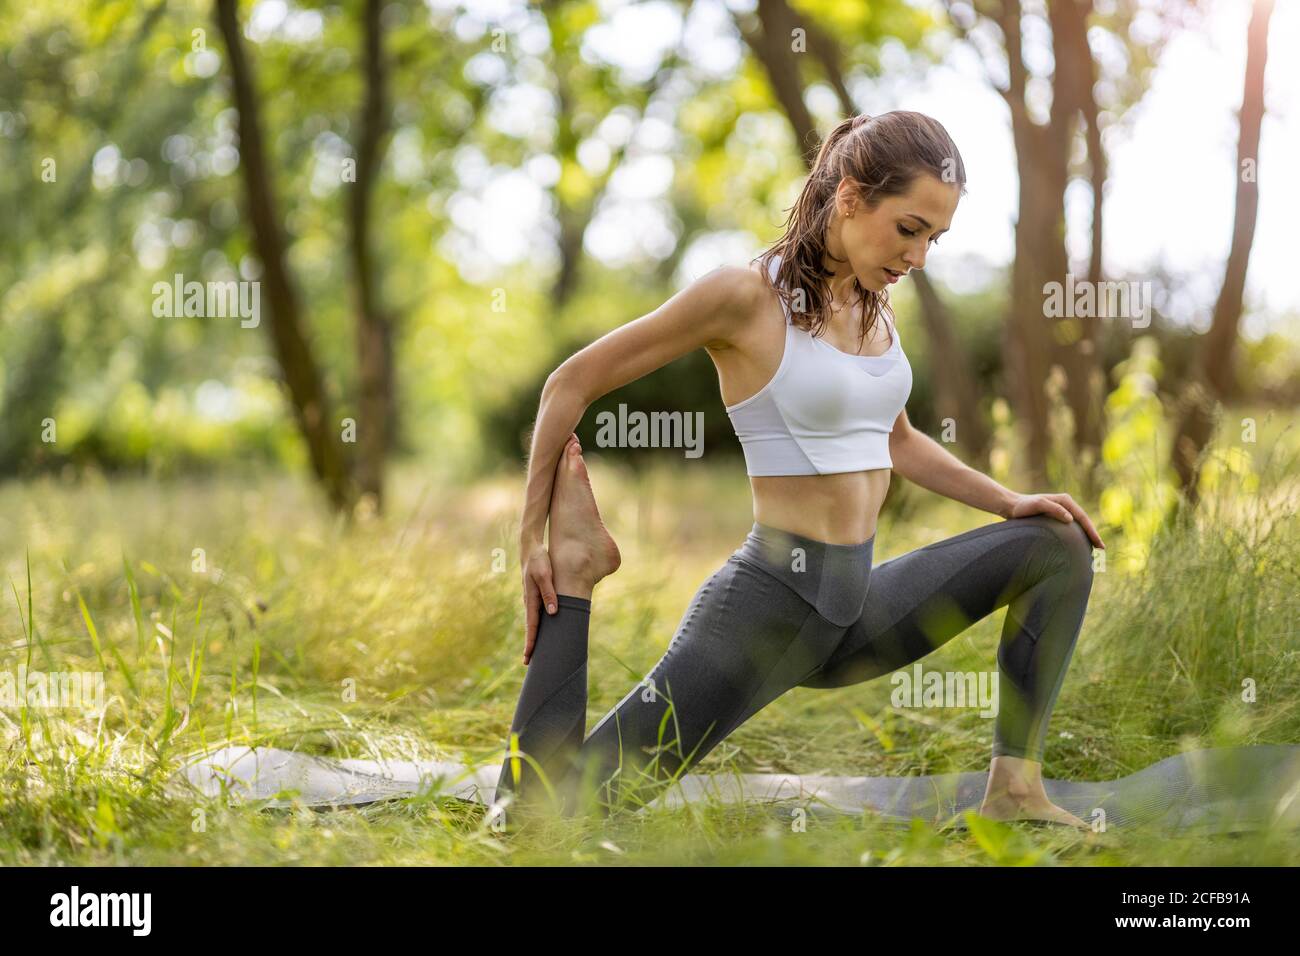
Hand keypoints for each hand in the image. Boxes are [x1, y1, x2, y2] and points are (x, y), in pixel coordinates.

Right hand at [520, 541, 558, 664]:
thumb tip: (553, 613)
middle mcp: (529, 601)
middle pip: (531, 627)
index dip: (531, 643)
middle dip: (530, 644)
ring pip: (533, 621)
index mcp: (531, 598)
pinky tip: (543, 628)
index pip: (531, 626)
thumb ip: (549, 593)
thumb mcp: (545, 574)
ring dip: (534, 636)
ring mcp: (532, 598)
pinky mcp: (536, 593)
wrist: (530, 546)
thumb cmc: (539, 559)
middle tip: (529, 662)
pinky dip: (538, 624)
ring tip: (536, 650)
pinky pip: (536, 613)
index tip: (528, 657)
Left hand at [1004, 492, 1104, 549]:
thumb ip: (1053, 509)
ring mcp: (1062, 511)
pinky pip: (1071, 527)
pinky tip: (1079, 545)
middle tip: (1101, 549)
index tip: (1098, 543)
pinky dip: (1078, 535)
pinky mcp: (1057, 517)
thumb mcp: (1038, 505)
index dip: (1091, 531)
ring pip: (1079, 524)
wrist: (1012, 506)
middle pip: (1084, 521)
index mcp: (1065, 501)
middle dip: (1093, 534)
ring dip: (1087, 535)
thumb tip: (1071, 519)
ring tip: (1094, 549)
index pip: (1082, 517)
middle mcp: (1066, 505)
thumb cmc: (1023, 506)